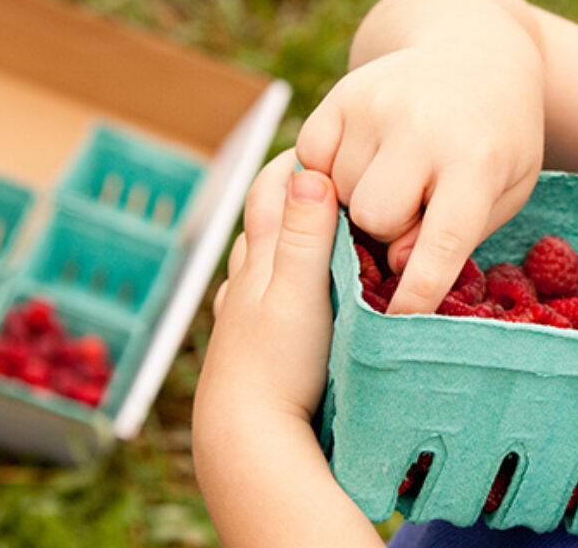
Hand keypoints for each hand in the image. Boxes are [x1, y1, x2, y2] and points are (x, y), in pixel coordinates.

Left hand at [194, 150, 381, 545]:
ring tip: (316, 228)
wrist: (247, 439)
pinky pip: (261, 299)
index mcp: (259, 259)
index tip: (331, 138)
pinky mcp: (248, 349)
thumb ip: (306, 236)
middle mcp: (244, 280)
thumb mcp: (301, 293)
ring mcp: (242, 315)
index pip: (270, 189)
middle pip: (263, 219)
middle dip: (292, 192)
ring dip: (283, 236)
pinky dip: (276, 280)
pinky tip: (283, 292)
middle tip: (334, 175)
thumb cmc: (279, 366)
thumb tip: (309, 172)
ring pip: (259, 259)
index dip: (297, 159)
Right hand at [296, 40, 543, 315]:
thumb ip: (458, 233)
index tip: (400, 326)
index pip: (441, 242)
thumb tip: (393, 266)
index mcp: (476, 160)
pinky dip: (329, 172)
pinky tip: (365, 158)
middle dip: (388, 229)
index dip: (418, 292)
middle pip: (374, 219)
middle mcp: (423, 127)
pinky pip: (310, 161)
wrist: (475, 52)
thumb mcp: (505, 188)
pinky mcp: (341, 93)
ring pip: (338, 195)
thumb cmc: (494, 140)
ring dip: (360, 199)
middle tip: (413, 208)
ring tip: (395, 175)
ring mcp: (376, 104)